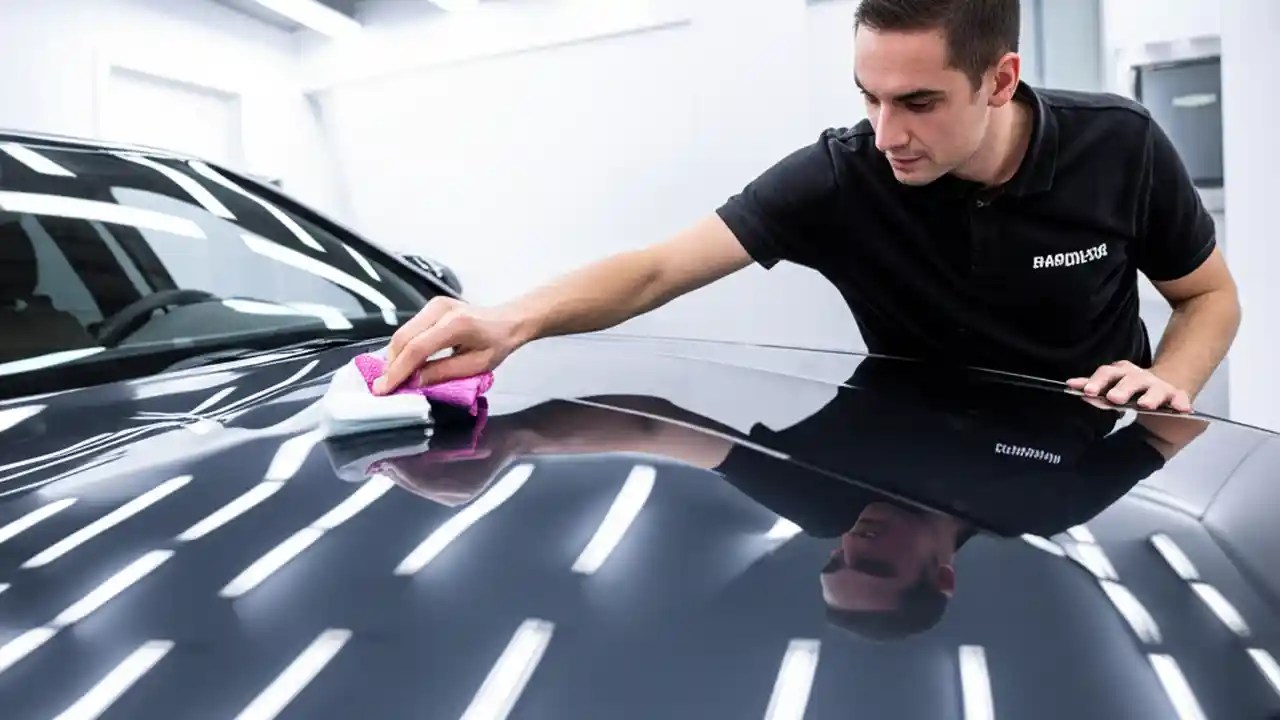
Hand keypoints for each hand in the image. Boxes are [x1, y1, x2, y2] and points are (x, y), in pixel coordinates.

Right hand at [373, 297, 526, 394]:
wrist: (507, 321)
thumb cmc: (496, 344)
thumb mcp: (476, 366)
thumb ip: (444, 372)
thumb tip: (414, 381)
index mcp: (455, 324)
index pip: (417, 348)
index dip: (399, 370)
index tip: (384, 389)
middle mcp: (440, 309)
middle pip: (404, 338)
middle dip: (391, 365)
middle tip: (383, 388)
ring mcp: (433, 305)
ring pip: (402, 332)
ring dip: (394, 357)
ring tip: (391, 379)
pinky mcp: (430, 306)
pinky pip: (409, 329)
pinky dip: (402, 348)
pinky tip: (402, 364)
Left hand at [1066, 360, 1191, 412]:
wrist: (1164, 388)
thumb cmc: (1131, 390)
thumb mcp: (1111, 388)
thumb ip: (1093, 388)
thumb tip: (1070, 385)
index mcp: (1122, 374)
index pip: (1108, 374)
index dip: (1097, 381)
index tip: (1087, 391)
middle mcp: (1140, 377)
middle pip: (1129, 379)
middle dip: (1121, 388)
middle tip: (1113, 398)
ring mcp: (1159, 387)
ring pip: (1154, 389)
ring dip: (1150, 396)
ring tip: (1145, 405)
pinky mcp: (1178, 396)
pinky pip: (1180, 399)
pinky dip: (1181, 403)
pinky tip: (1183, 409)